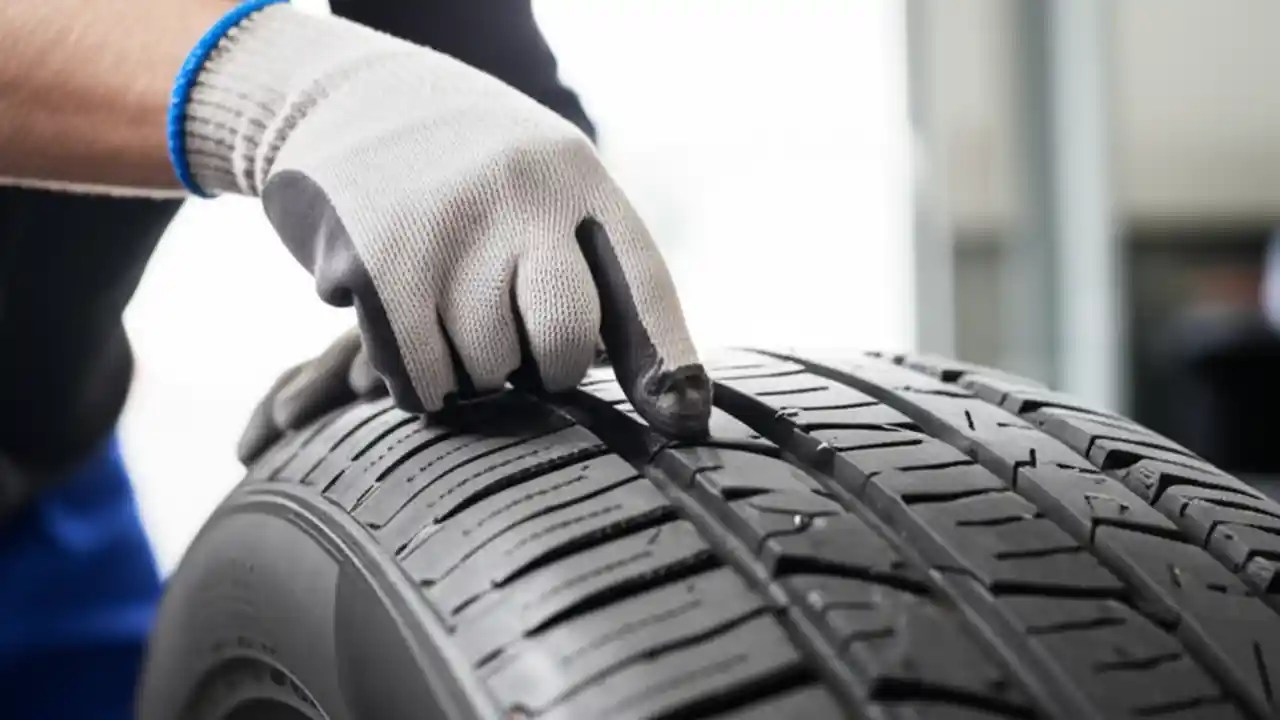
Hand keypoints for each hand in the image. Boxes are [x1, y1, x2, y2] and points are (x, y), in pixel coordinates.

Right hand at [184, 5, 709, 440]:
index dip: (666, 359)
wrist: (340, 94)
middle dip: (546, 368)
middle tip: (515, 343)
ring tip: (443, 310)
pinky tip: (403, 333)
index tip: (683, 418)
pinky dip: (417, 381)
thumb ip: (589, 266)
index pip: (640, 281)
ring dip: (467, 365)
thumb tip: (663, 399)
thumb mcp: (540, 182)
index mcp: (576, 174)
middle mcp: (519, 192)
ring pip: (484, 366)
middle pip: (564, 340)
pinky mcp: (379, 260)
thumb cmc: (464, 169)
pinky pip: (419, 374)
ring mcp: (448, 224)